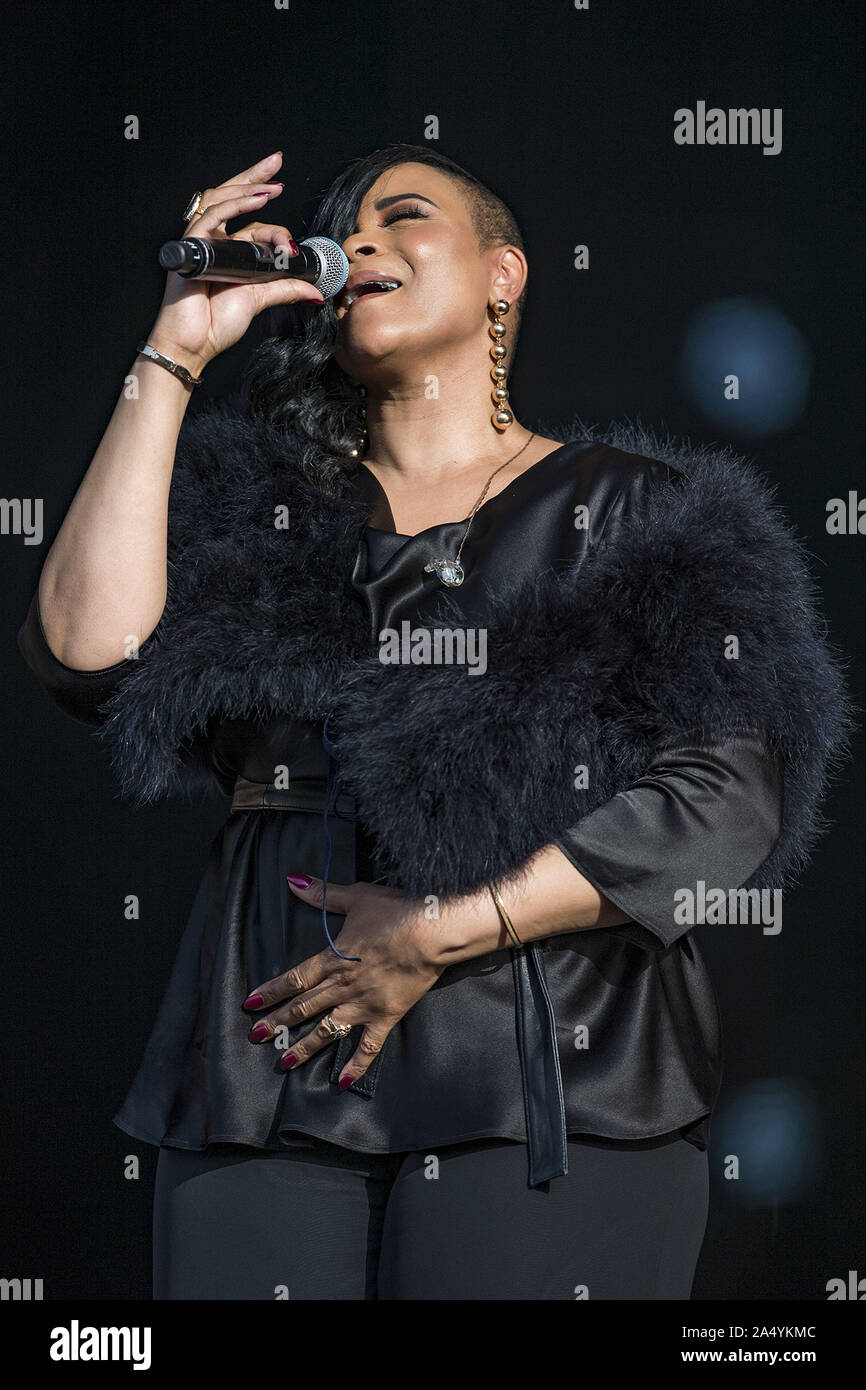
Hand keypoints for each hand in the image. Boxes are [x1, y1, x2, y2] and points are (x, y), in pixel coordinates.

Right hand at [147, 150, 325, 375]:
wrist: (195, 343)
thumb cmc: (217, 324)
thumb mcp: (261, 300)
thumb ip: (286, 290)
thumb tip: (315, 291)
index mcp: (231, 253)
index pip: (253, 224)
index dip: (275, 225)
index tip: (293, 243)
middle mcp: (216, 242)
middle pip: (232, 197)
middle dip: (254, 177)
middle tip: (277, 161)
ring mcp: (203, 241)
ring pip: (222, 200)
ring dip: (248, 188)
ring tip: (273, 185)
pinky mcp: (193, 246)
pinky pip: (212, 215)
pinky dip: (235, 205)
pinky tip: (257, 199)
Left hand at [242, 874, 491, 1088]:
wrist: (431, 932)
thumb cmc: (396, 912)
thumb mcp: (357, 897)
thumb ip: (322, 893)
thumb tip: (291, 880)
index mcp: (333, 959)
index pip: (293, 979)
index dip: (270, 991)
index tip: (250, 1004)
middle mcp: (342, 986)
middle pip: (303, 1007)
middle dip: (277, 1023)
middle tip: (255, 1037)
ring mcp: (363, 1005)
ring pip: (326, 1031)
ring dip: (303, 1048)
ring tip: (283, 1064)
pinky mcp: (385, 1017)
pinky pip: (368, 1047)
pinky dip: (355, 1066)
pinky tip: (342, 1084)